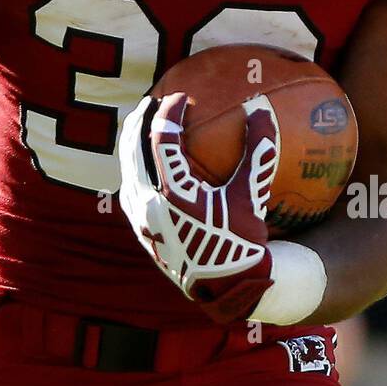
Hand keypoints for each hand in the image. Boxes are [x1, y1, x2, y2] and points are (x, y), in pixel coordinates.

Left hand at [118, 91, 279, 322]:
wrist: (224, 288)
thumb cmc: (241, 241)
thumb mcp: (253, 197)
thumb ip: (259, 150)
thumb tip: (260, 106)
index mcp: (174, 194)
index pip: (161, 139)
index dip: (168, 112)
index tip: (181, 97)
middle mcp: (149, 203)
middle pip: (132, 148)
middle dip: (140, 119)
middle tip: (153, 100)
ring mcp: (139, 217)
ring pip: (126, 167)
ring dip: (132, 141)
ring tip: (145, 124)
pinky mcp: (138, 227)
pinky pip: (129, 185)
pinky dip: (134, 165)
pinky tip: (146, 160)